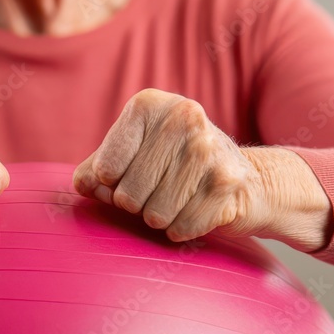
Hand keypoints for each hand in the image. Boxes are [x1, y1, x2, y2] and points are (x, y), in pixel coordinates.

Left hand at [72, 89, 332, 250]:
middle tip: (156, 191)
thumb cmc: (172, 168)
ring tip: (177, 200)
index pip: (104, 170)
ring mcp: (209, 149)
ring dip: (159, 219)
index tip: (125, 176)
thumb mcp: (131, 158)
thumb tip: (86, 185)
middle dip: (136, 206)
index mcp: (149, 105)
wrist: (247, 179)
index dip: (109, 186)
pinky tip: (196, 210)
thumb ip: (96, 172)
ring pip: (153, 216)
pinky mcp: (229, 183)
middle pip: (127, 197)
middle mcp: (183, 117)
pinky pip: (182, 228)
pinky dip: (183, 229)